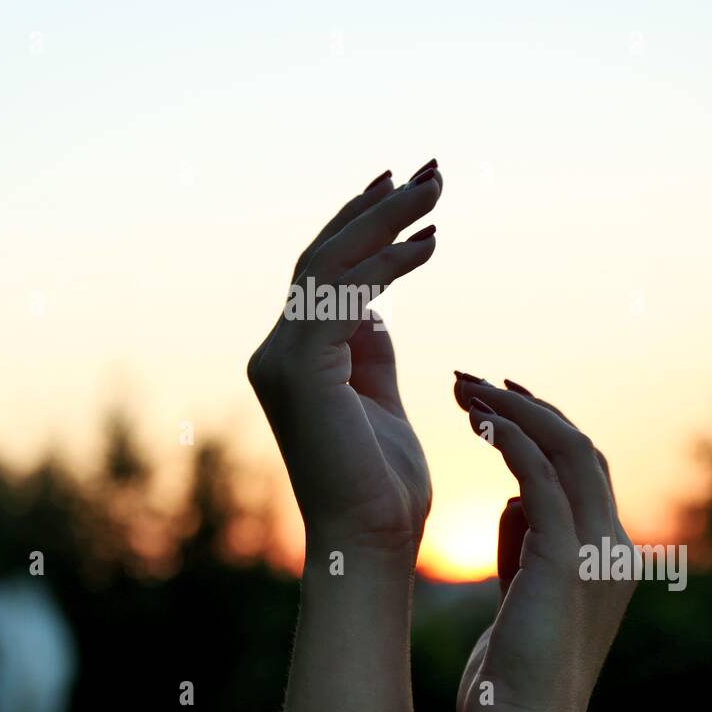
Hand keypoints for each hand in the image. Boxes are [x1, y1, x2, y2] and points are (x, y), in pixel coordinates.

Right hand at [248, 161, 441, 557]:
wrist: (371, 542)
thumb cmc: (383, 486)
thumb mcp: (379, 400)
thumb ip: (369, 350)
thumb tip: (374, 307)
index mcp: (293, 359)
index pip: (322, 276)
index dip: (361, 227)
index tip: (404, 189)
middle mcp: (275, 351)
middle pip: (323, 258)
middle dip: (376, 209)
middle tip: (428, 170)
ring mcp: (282, 359)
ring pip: (330, 265)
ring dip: (386, 221)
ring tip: (436, 188)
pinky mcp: (300, 369)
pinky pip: (344, 298)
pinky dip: (387, 266)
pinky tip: (429, 244)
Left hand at [451, 374, 635, 711]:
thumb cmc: (513, 673)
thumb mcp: (525, 594)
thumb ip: (529, 544)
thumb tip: (516, 499)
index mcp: (606, 553)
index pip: (583, 467)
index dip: (542, 425)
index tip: (497, 400)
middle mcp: (611, 544)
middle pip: (580, 447)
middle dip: (525, 405)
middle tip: (473, 380)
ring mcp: (596, 551)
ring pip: (567, 451)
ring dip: (514, 412)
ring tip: (465, 389)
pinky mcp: (566, 560)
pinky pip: (544, 482)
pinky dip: (514, 442)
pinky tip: (480, 422)